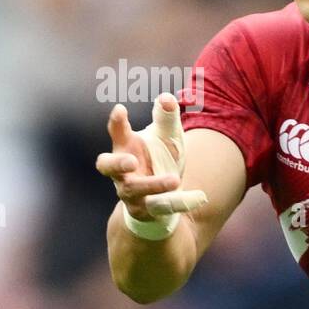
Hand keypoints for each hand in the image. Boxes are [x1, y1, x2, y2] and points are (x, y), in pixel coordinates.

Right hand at [95, 93, 207, 221]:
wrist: (160, 199)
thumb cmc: (158, 159)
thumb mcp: (166, 137)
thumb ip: (166, 118)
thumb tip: (167, 97)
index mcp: (125, 148)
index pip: (117, 134)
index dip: (116, 123)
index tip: (120, 110)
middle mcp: (123, 172)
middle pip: (108, 166)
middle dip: (117, 163)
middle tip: (131, 160)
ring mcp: (131, 193)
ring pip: (136, 191)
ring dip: (155, 185)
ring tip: (175, 179)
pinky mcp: (146, 210)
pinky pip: (163, 208)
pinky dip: (182, 202)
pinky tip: (200, 197)